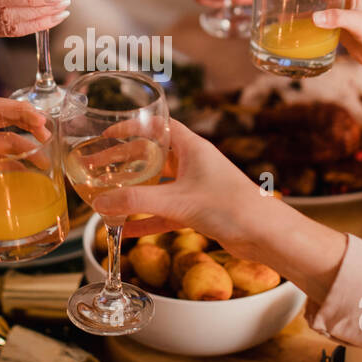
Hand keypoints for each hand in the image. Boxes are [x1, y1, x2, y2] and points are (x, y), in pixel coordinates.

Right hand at [91, 121, 273, 254]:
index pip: (158, 126)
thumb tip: (101, 203)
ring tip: (105, 197)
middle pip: (152, 156)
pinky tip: (125, 231)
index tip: (109, 133)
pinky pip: (165, 211)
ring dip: (133, 192)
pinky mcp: (199, 210)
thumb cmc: (230, 206)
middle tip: (97, 167)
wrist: (264, 235)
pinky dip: (146, 219)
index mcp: (192, 148)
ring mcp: (196, 187)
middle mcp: (194, 164)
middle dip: (124, 162)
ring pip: (157, 186)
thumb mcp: (176, 202)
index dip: (133, 127)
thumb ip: (136, 203)